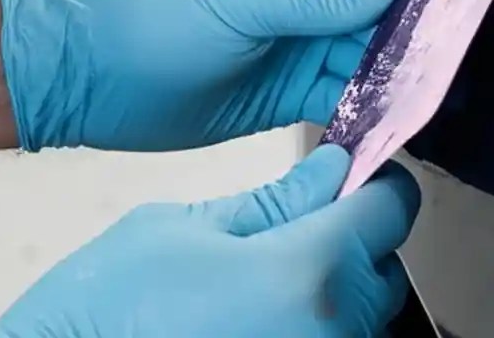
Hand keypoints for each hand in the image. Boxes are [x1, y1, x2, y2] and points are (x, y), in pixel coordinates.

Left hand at [0, 0, 417, 150]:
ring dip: (396, 93)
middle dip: (417, 56)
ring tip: (426, 119)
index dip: (426, 3)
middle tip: (453, 90)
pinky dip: (366, 122)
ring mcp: (302, 50)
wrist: (79, 72)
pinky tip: (388, 138)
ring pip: (372, 71)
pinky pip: (343, 107)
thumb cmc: (153, 13)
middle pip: (388, 27)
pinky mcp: (288, 97)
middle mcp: (314, 0)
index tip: (463, 34)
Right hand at [0, 145, 420, 337]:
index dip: (370, 185)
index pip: (392, 209)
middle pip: (382, 270)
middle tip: (284, 240)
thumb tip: (329, 172)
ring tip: (253, 292)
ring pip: (360, 319)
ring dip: (328, 295)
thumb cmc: (102, 312)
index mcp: (309, 271)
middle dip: (348, 244)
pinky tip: (250, 324)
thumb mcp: (181, 228)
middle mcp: (332, 331)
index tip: (347, 182)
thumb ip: (273, 201)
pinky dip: (306, 328)